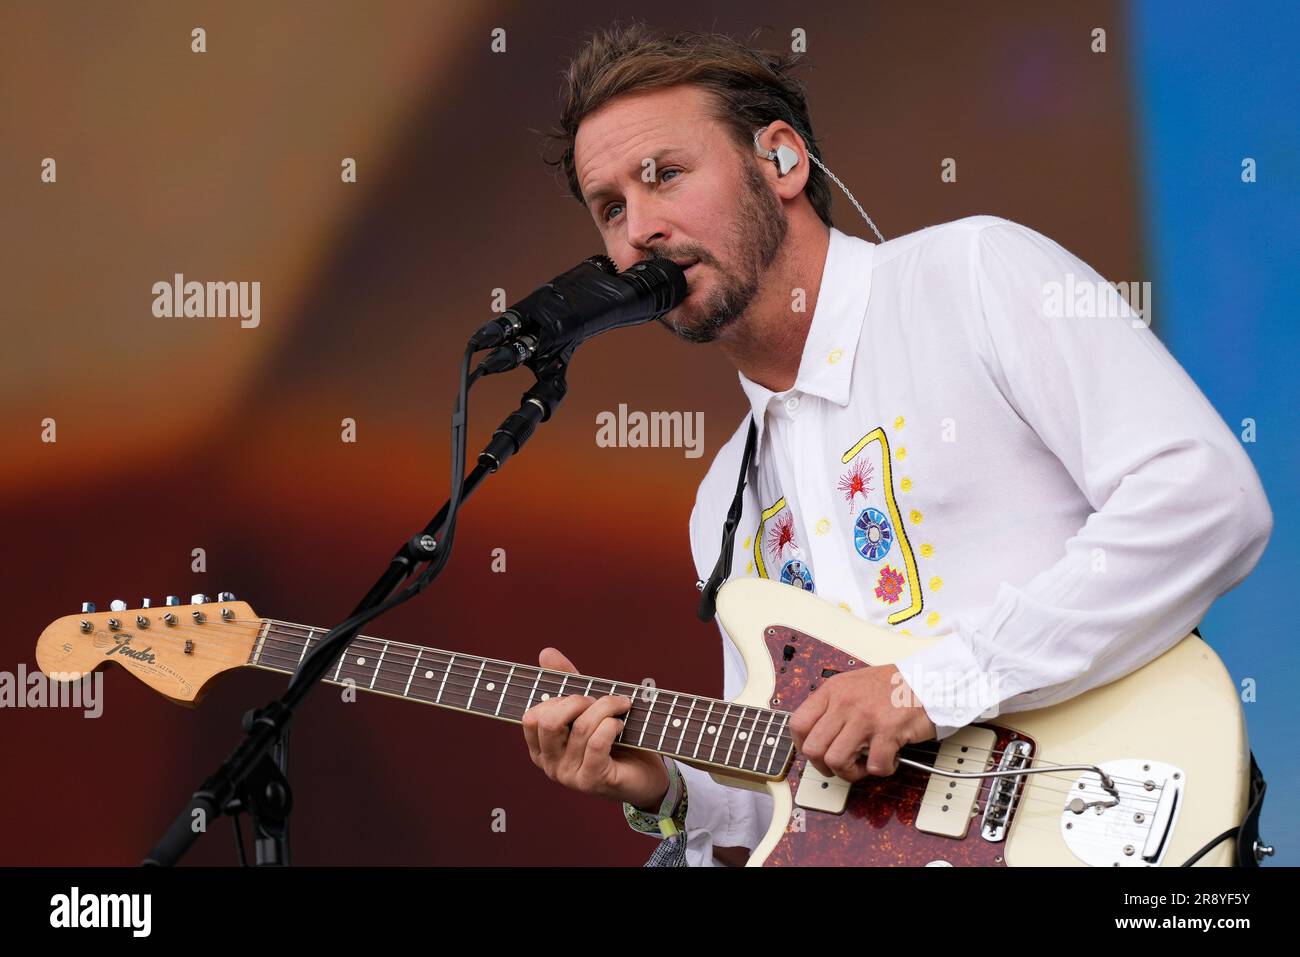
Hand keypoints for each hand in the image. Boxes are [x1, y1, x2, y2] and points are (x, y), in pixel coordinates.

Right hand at [521, 647, 669, 809]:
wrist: (645, 774)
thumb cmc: (614, 738)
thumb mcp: (587, 707)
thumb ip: (566, 682)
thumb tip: (545, 653)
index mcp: (542, 749)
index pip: (531, 718)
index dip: (556, 700)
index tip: (581, 696)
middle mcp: (550, 765)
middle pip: (548, 722)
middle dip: (577, 701)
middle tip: (598, 699)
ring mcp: (570, 777)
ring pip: (580, 728)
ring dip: (605, 707)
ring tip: (620, 706)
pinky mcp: (593, 781)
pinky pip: (596, 744)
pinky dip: (611, 725)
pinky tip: (620, 724)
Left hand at [789, 664, 936, 781]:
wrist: (929, 680)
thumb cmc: (893, 686)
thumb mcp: (853, 686)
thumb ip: (833, 706)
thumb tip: (817, 736)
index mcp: (833, 691)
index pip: (798, 724)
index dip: (802, 746)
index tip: (816, 754)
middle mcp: (844, 702)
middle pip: (813, 748)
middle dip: (825, 767)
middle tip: (842, 766)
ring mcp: (865, 717)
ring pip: (836, 761)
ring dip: (851, 772)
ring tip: (866, 765)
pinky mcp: (888, 730)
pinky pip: (873, 766)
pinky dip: (882, 769)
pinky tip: (890, 758)